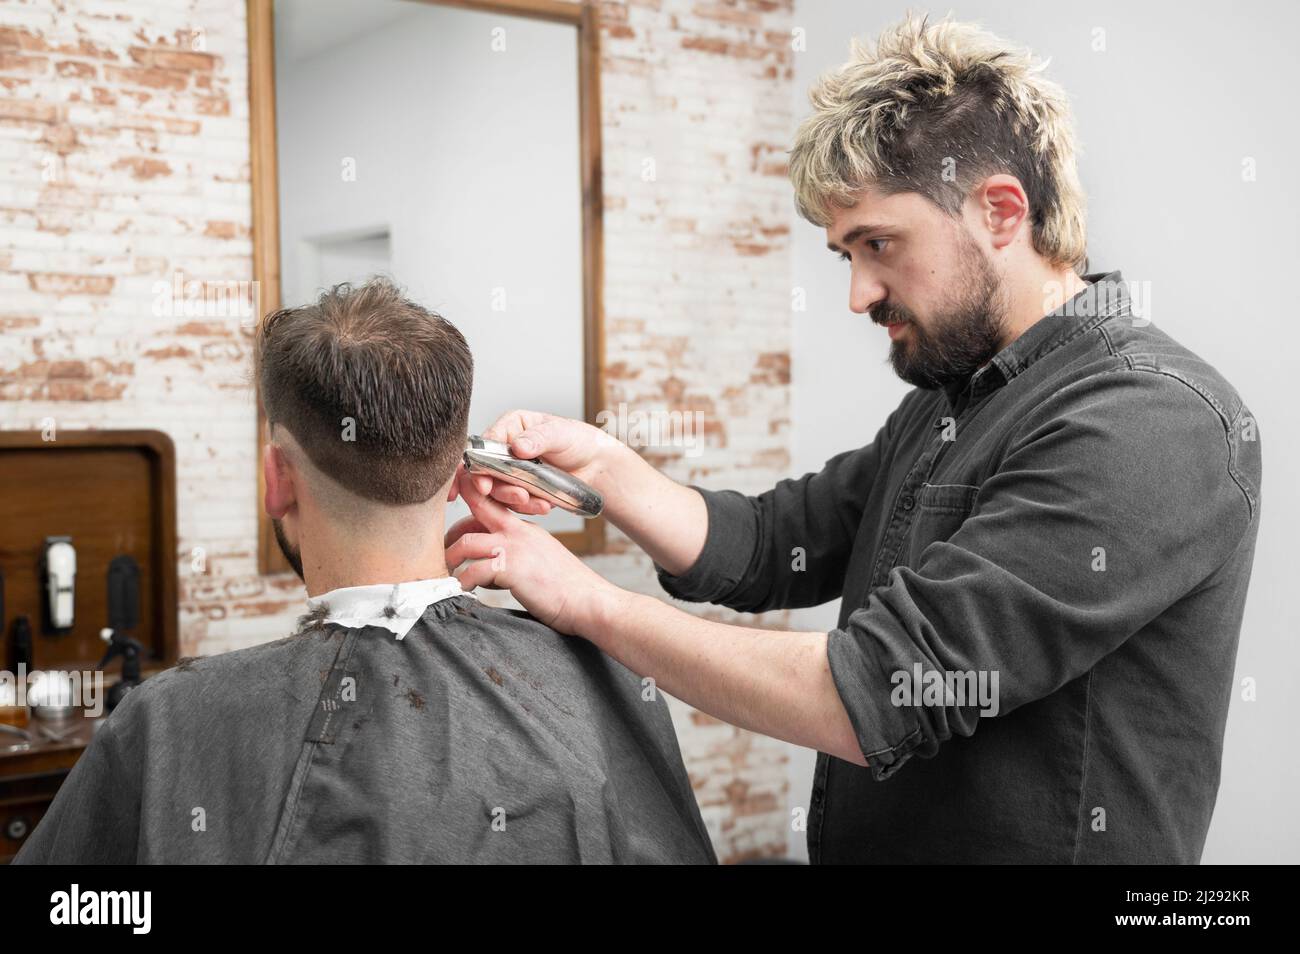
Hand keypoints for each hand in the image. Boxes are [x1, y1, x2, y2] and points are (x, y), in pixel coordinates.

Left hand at [445, 470, 618, 634]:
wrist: (588, 601)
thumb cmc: (566, 589)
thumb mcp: (540, 562)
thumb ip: (515, 557)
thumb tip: (489, 569)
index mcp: (526, 527)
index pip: (491, 506)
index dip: (469, 511)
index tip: (453, 529)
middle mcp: (519, 530)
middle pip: (475, 511)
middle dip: (452, 531)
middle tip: (441, 552)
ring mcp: (515, 547)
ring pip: (468, 542)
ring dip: (451, 559)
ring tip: (445, 574)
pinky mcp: (512, 568)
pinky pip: (474, 571)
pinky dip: (463, 583)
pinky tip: (463, 592)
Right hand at [452, 409, 621, 516]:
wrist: (595, 463)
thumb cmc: (576, 439)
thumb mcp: (559, 433)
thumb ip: (538, 438)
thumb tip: (518, 446)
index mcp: (509, 427)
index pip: (482, 446)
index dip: (476, 465)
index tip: (482, 482)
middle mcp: (505, 450)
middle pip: (485, 472)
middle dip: (498, 488)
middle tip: (518, 495)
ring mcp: (511, 472)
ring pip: (498, 491)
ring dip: (514, 500)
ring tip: (538, 500)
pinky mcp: (520, 491)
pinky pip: (514, 504)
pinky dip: (528, 507)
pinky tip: (544, 504)